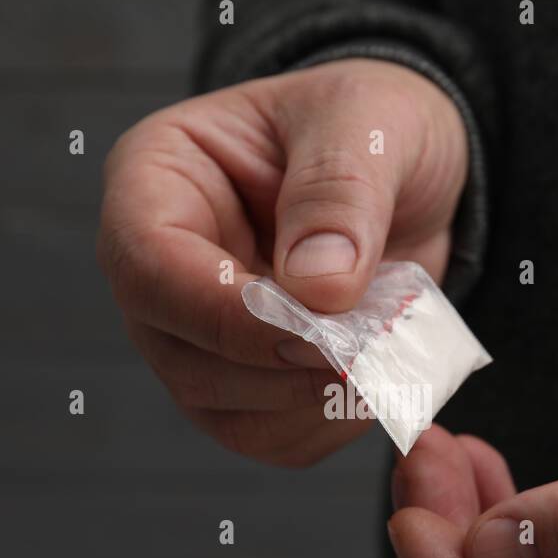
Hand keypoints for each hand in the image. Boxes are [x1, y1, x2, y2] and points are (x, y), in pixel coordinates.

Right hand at [97, 59, 468, 465]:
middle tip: (371, 345)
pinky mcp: (241, 384)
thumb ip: (340, 193)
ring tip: (385, 349)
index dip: (227, 313)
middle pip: (181, 354)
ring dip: (312, 398)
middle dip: (282, 366)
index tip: (316, 328)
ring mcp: (194, 334)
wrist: (408, 174)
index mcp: (158, 179)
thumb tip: (317, 290)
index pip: (150, 267)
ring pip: (221, 410)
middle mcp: (159, 267)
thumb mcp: (368, 122)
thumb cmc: (370, 126)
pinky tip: (376, 376)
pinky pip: (270, 436)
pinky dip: (329, 422)